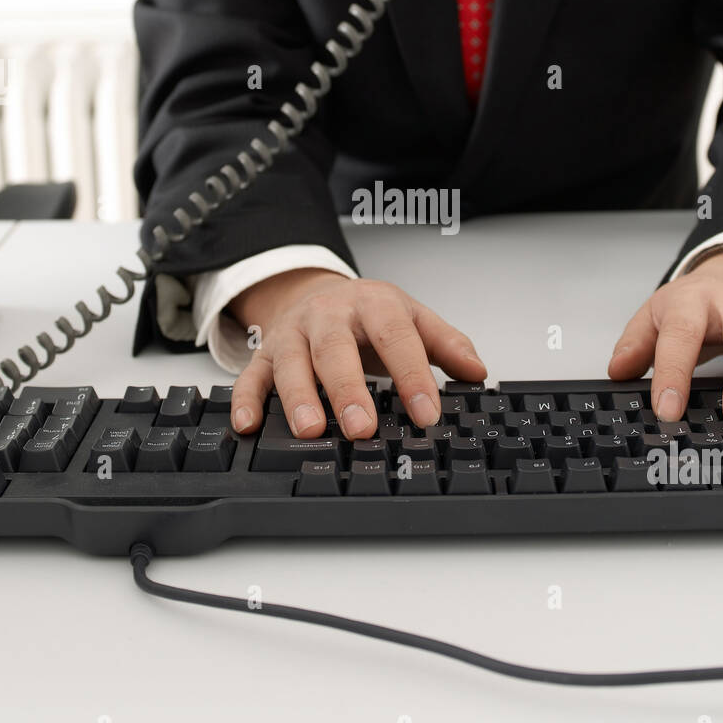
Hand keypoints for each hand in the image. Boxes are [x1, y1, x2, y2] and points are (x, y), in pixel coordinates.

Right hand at [227, 269, 486, 438]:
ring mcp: (293, 334)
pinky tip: (248, 425)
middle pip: (336, 349)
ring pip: (290, 363)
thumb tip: (476, 372)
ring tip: (312, 431)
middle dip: (348, 390)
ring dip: (299, 397)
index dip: (412, 376)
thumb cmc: (368, 315)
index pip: (396, 338)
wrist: (315, 291)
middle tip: (363, 428)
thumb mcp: (412, 318)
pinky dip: (245, 400)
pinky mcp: (263, 354)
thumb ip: (446, 345)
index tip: (426, 413)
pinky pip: (249, 376)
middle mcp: (328, 315)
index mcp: (373, 304)